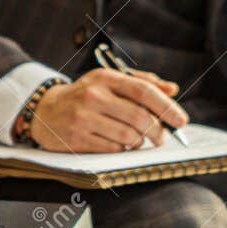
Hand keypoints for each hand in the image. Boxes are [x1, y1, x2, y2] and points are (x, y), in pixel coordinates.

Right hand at [30, 68, 186, 152]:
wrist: (45, 110)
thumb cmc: (85, 96)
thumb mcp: (109, 81)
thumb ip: (142, 83)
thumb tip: (172, 89)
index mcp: (105, 78)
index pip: (143, 91)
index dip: (166, 107)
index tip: (181, 120)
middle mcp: (93, 96)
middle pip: (139, 117)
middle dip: (157, 131)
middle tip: (161, 137)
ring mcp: (83, 118)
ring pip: (128, 136)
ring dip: (139, 141)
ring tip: (137, 139)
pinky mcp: (76, 138)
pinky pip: (113, 149)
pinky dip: (122, 149)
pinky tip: (118, 143)